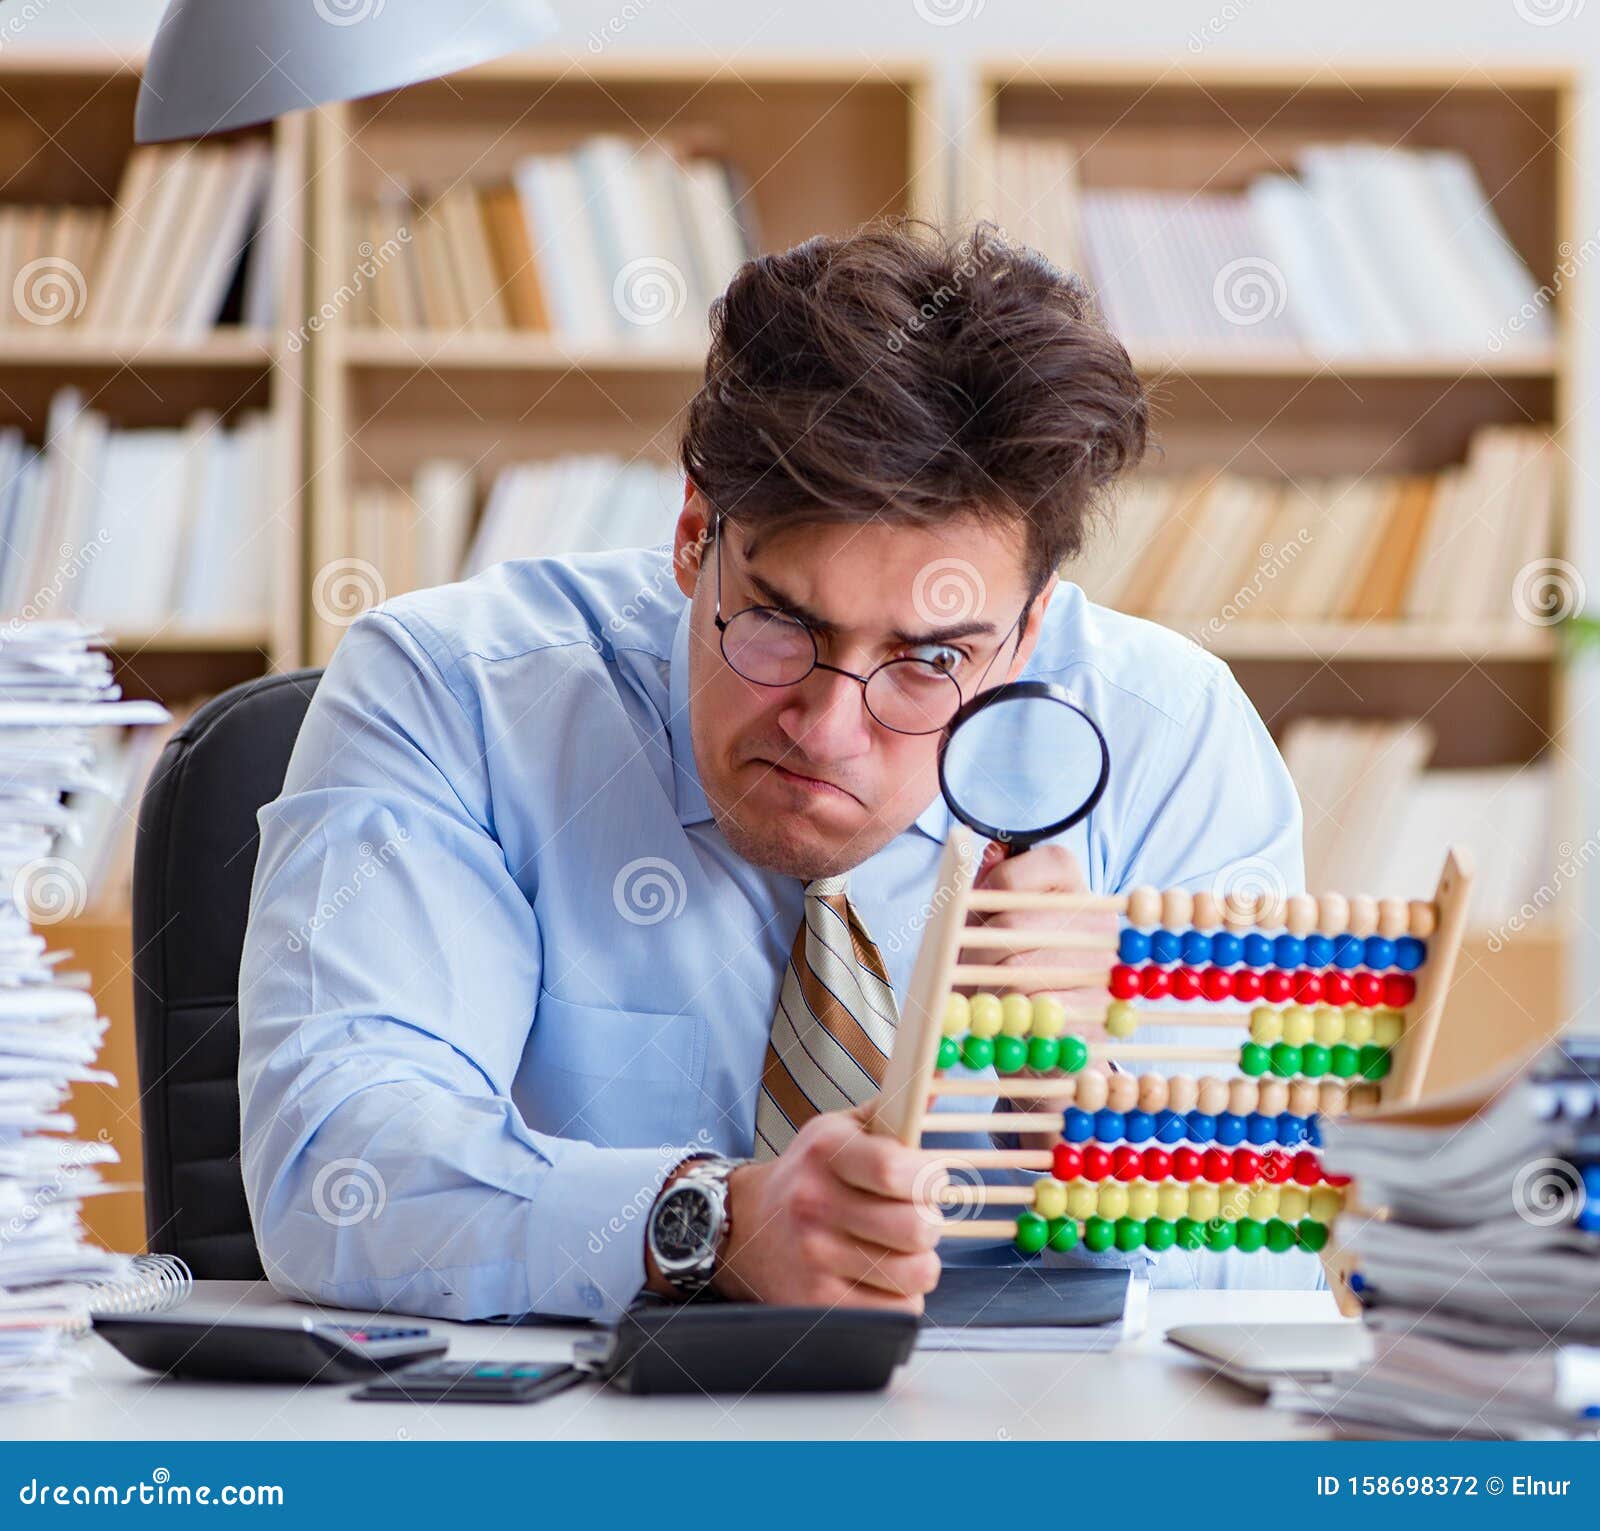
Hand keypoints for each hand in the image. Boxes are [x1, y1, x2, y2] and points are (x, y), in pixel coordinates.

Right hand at [710, 1104, 943, 1311]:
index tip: (931, 1178)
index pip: (896, 1169)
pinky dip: (904, 1298)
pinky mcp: (818, 1304)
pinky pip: (898, 1312)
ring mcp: (814, 1259)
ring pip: (916, 1275)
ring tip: (903, 1249)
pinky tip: (884, 1277)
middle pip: (917, 1228)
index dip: (932, 1177)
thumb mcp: (840, 1129)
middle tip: (919, 1216)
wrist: (744, 1227)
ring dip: (923, 1263)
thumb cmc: (808, 1175)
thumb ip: (893, 1111)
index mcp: (825, 1153)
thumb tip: (941, 1084)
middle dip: (932, 1222)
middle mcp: (814, 1205)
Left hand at [970, 838, 1117, 1039]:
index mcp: (1073, 886)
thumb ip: (991, 885)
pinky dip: (1008, 1016)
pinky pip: (1032, 1008)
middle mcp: (1098, 920)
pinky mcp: (1098, 1011)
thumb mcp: (999, 922)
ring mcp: (1103, 966)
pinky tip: (1010, 1018)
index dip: (993, 887)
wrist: (1054, 1035)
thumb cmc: (1017, 968)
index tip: (981, 910)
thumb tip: (992, 853)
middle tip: (972, 965)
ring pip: (1016, 968)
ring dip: (988, 987)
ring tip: (989, 994)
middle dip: (977, 950)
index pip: (1027, 869)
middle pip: (1010, 922)